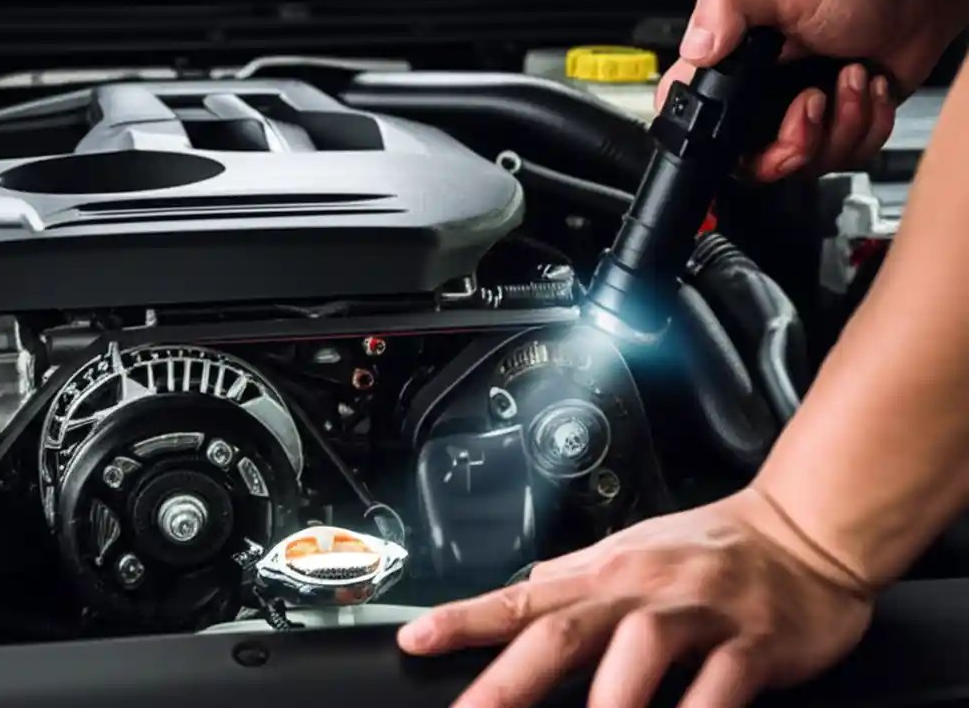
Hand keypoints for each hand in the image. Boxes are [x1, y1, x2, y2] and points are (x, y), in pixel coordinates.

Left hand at [397, 489, 874, 707]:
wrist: (805, 530)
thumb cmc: (709, 550)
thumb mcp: (629, 552)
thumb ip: (572, 580)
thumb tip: (516, 598)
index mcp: (604, 572)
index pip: (520, 599)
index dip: (464, 620)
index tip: (415, 640)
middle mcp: (640, 589)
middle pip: (562, 634)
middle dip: (507, 684)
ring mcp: (696, 613)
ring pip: (637, 657)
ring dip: (605, 705)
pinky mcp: (753, 641)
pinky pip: (718, 688)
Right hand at [657, 0, 968, 181]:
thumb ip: (729, 9)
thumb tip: (698, 50)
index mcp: (728, 69)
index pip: (691, 126)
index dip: (711, 148)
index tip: (751, 135)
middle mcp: (757, 99)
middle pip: (753, 164)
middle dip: (795, 145)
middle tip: (814, 101)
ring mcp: (797, 117)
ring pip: (806, 166)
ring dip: (842, 126)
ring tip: (851, 76)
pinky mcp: (837, 127)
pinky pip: (846, 158)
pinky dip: (868, 126)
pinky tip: (869, 88)